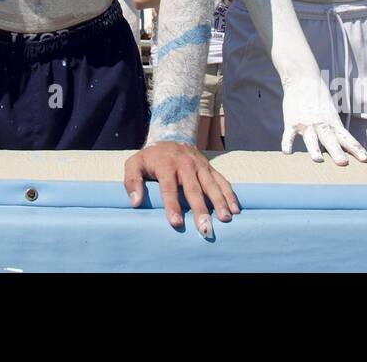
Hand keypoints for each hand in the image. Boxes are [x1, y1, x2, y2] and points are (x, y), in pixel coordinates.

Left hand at [124, 140, 238, 235]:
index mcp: (166, 164)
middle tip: (204, 228)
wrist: (171, 137)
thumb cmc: (151, 158)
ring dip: (219, 202)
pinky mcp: (210, 168)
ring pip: (211, 185)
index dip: (172, 205)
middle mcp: (185, 164)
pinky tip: (235, 209)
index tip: (176, 223)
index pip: (169, 187)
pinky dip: (230, 194)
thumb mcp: (134, 163)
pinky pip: (222, 181)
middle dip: (200, 209)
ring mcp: (200, 166)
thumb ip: (132, 181)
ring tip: (225, 219)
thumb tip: (135, 203)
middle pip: (193, 189)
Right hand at [280, 72, 366, 163]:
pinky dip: (287, 143)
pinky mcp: (291, 122)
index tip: (365, 159)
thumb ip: (334, 127)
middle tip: (343, 163)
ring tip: (318, 160)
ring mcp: (306, 123)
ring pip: (310, 138)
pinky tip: (287, 153)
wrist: (302, 79)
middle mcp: (320, 124)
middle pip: (330, 140)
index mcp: (332, 122)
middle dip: (336, 152)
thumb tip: (341, 144)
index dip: (356, 148)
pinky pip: (289, 135)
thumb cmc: (318, 96)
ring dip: (314, 149)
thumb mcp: (330, 111)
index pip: (346, 137)